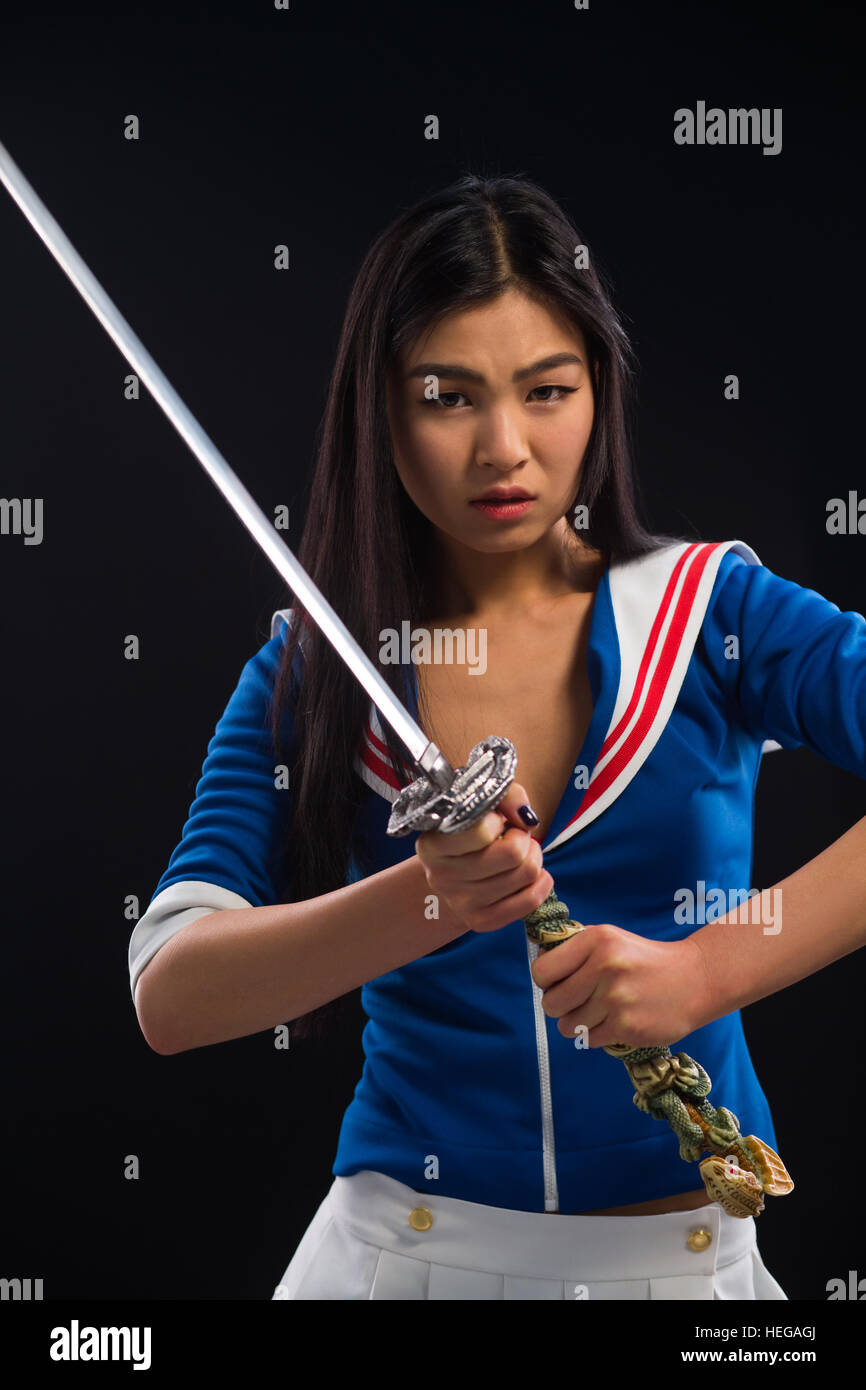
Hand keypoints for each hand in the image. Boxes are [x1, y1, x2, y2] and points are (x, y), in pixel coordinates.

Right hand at [414, 780, 552, 933]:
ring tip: (522, 853)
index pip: (481, 832)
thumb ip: (505, 795)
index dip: (500, 821)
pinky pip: (530, 901)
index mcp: (432, 845)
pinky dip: (542, 883)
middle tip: (517, 836)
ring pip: (526, 874)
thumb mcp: (479, 802)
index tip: (496, 820)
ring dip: (534, 858)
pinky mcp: (480, 921)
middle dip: (524, 839)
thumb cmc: (469, 830)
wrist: (451, 872)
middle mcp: (441, 877)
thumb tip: (527, 818)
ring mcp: (460, 903)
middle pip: (512, 854)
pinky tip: (535, 874)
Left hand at [529, 923, 712, 1047]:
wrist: (695, 978)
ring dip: (578, 1024)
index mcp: (596, 940)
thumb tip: (540, 966)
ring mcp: (616, 999)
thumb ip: (574, 950)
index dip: (546, 982)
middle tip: (578, 1002)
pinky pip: (589, 1040)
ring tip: (599, 1012)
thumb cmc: (643, 960)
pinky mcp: (627, 1027)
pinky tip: (615, 1021)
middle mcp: (604, 966)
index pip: (542, 971)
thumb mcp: (610, 939)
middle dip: (560, 1007)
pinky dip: (597, 1034)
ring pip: (567, 1026)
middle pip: (551, 1003)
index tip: (560, 983)